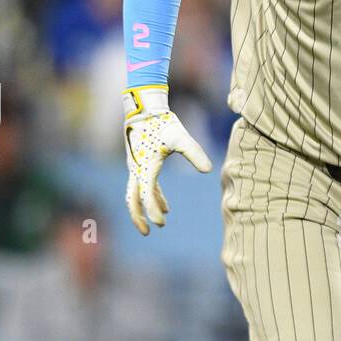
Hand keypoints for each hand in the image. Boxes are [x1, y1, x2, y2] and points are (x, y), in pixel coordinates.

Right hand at [122, 85, 211, 235]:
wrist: (144, 108)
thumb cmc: (161, 122)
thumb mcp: (180, 137)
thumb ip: (194, 153)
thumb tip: (208, 170)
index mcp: (145, 167)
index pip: (146, 195)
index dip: (152, 211)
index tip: (162, 223)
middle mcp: (137, 169)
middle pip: (132, 199)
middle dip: (138, 217)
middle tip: (146, 232)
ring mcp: (136, 166)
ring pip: (136, 193)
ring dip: (146, 208)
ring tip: (161, 220)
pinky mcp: (140, 163)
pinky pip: (144, 185)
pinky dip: (154, 196)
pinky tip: (166, 205)